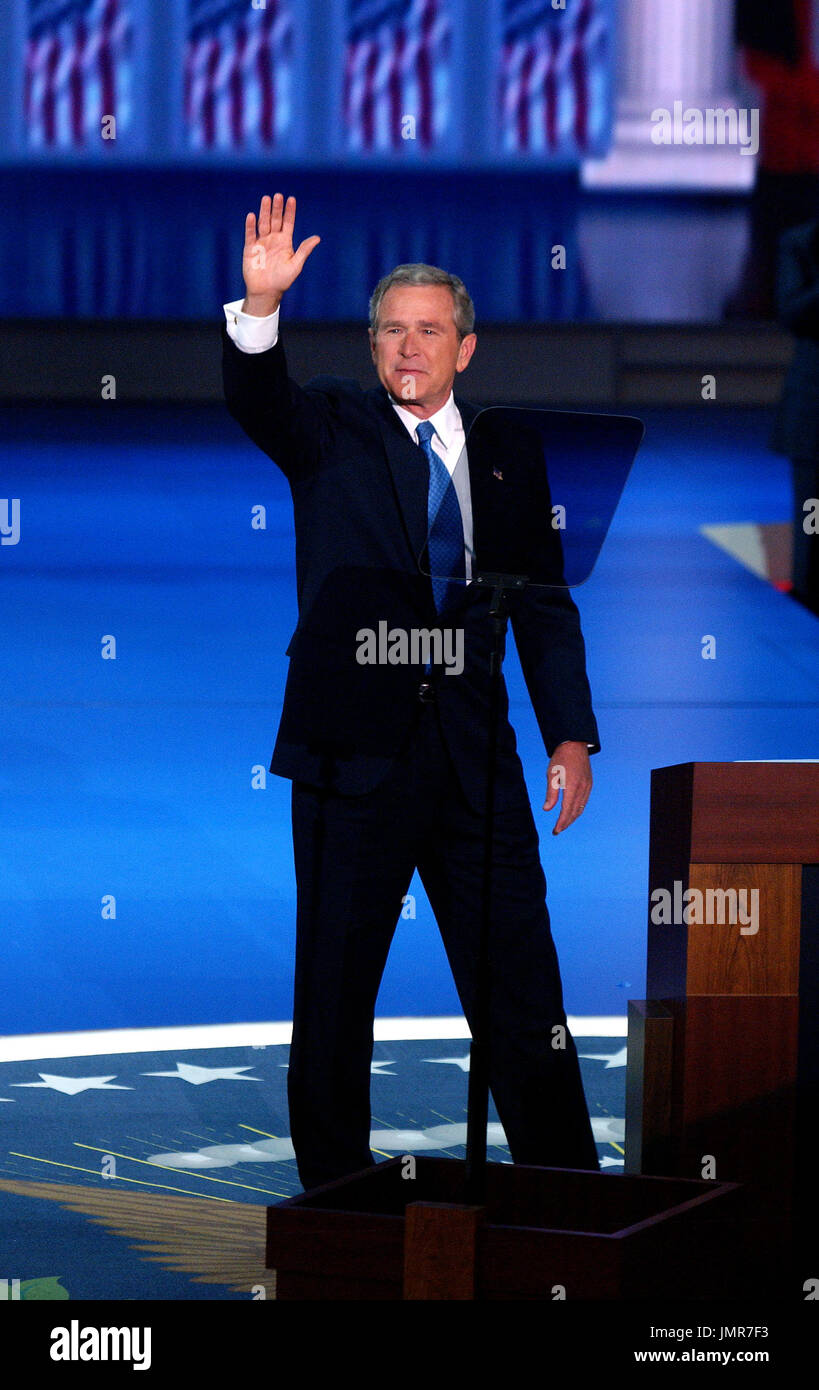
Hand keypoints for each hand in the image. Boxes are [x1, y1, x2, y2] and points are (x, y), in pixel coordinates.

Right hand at [242, 193, 320, 314]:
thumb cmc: (283, 280)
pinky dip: (251, 226)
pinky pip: (250, 234)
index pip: (288, 223)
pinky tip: (252, 216)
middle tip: (278, 196)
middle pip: (275, 220)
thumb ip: (304, 250)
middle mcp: (273, 239)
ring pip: (263, 223)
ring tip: (266, 199)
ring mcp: (261, 242)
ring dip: (264, 212)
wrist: (266, 292)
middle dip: (277, 208)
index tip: (291, 199)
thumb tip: (317, 238)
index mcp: (285, 242)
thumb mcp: (296, 265)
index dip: (290, 212)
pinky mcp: (250, 248)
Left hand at [543, 741, 591, 834]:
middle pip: (575, 812)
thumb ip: (551, 793)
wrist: (574, 744)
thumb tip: (547, 809)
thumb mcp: (552, 774)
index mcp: (572, 786)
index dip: (561, 822)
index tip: (556, 831)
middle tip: (557, 830)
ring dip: (572, 817)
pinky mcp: (589, 784)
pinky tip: (572, 812)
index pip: (567, 810)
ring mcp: (588, 786)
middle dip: (566, 823)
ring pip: (581, 808)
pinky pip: (584, 801)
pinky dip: (578, 809)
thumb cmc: (560, 758)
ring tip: (563, 824)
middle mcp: (582, 788)